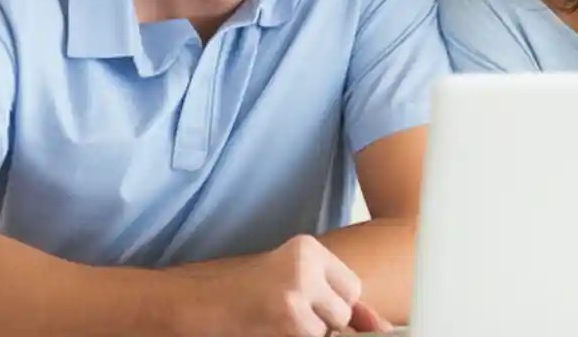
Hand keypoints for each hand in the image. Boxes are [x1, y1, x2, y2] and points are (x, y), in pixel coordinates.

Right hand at [173, 234, 390, 335]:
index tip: (309, 308)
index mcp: (308, 249)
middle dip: (322, 321)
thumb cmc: (240, 296)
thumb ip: (335, 300)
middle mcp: (306, 262)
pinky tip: (266, 328)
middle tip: (283, 314)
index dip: (333, 307)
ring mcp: (297, 287)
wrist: (195, 303)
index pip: (352, 288)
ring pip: (329, 329)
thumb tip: (382, 326)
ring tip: (273, 320)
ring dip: (305, 332)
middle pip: (344, 310)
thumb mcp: (291, 286)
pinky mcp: (287, 314)